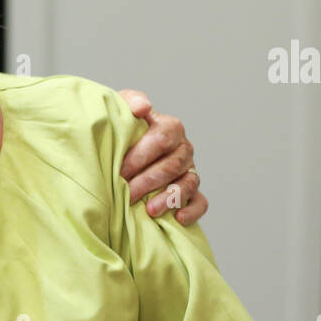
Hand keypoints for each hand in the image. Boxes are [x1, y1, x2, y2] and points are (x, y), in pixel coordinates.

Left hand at [116, 89, 207, 224]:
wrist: (122, 149)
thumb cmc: (122, 130)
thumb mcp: (121, 109)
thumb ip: (131, 101)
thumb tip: (143, 108)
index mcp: (170, 127)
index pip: (162, 139)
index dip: (140, 156)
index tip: (120, 171)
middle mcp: (183, 149)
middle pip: (172, 165)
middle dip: (148, 181)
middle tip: (126, 194)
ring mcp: (190, 170)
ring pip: (187, 184)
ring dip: (169, 198)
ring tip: (150, 211)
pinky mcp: (192, 191)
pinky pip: (201, 201)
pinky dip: (192, 210)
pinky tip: (178, 219)